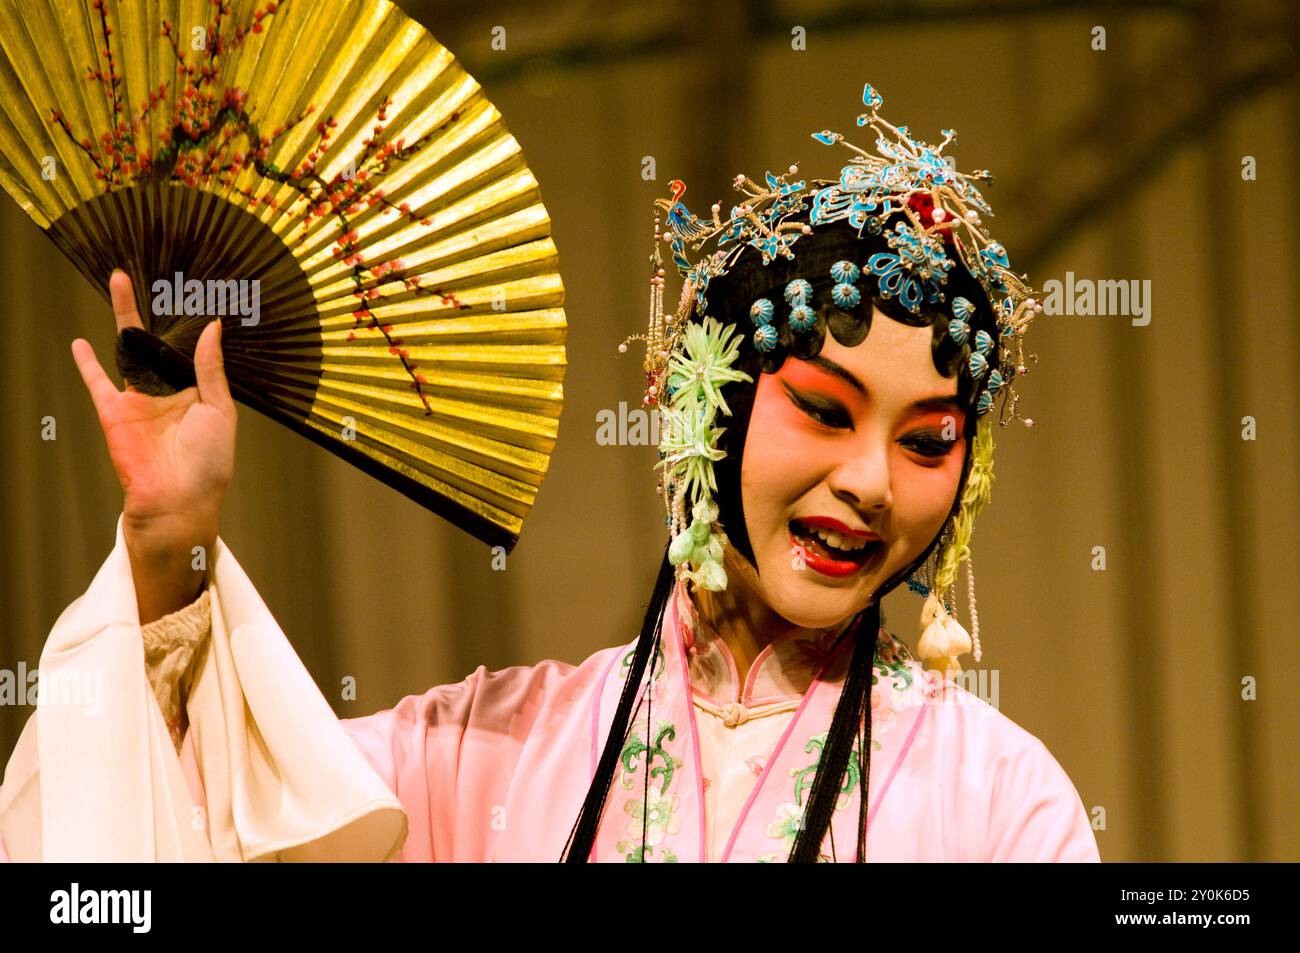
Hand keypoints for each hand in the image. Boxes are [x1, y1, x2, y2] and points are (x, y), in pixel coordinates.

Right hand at [73, 270, 237, 621]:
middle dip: (156, 307)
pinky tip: (80, 343)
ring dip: (123, 316)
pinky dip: (87, 364)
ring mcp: (140, 400)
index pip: (194, 348)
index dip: (193, 320)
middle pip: (158, 340)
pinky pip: (98, 382)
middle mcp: (169, 391)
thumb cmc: (208, 464)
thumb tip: (214, 326)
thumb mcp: (219, 411)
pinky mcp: (115, 413)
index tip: (198, 286)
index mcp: (199, 391)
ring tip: (119, 281)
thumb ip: (211, 369)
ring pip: (129, 349)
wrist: (177, 503)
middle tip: (154, 270)